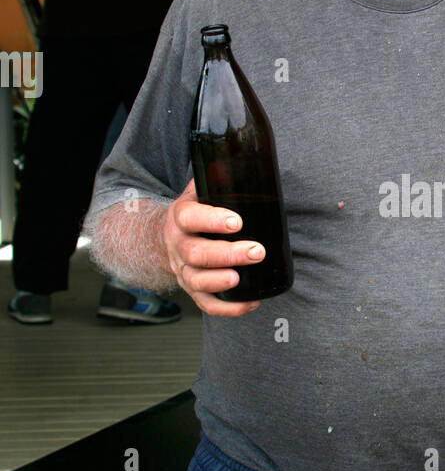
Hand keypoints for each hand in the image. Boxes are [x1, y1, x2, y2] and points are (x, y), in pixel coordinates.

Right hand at [162, 178, 263, 316]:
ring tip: (240, 279)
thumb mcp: (199, 191)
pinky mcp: (191, 290)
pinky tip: (251, 303)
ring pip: (195, 281)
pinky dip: (227, 309)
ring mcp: (182, 270)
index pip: (191, 218)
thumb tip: (238, 161)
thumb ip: (215, 178)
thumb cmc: (193, 212)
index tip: (236, 221)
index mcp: (180, 217)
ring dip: (220, 282)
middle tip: (256, 251)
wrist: (162, 237)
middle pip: (196, 254)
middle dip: (227, 254)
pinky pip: (206, 304)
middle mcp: (178, 245)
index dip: (211, 220)